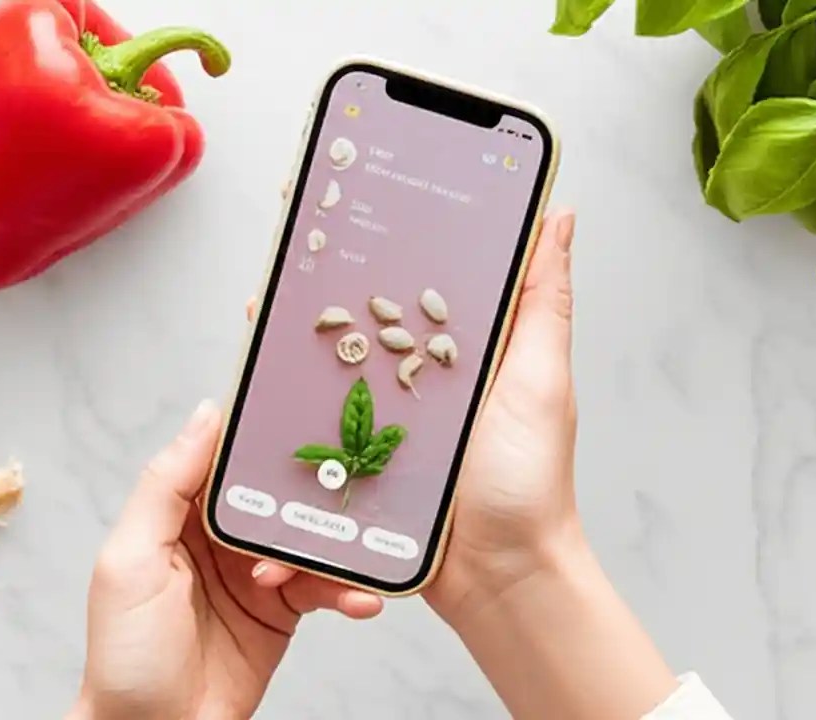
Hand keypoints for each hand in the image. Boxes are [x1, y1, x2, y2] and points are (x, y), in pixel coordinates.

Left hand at [71, 401, 382, 719]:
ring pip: (308, 539)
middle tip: (349, 484)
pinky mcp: (283, 610)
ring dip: (333, 548)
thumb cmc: (126, 659)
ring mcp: (254, 573)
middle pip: (277, 495)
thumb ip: (164, 486)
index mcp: (177, 516)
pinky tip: (361, 597)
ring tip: (350, 562)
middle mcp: (218, 538)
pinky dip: (347, 590)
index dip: (260, 437)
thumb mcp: (131, 561)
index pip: (225, 459)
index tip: (301, 414)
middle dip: (312, 492)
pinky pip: (324, 586)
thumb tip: (203, 417)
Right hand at [241, 209, 579, 623]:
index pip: (417, 279)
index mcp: (460, 351)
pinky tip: (256, 396)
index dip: (387, 239)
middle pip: (360, 320)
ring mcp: (383, 424)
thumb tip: (559, 215)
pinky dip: (284, 416)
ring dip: (290, 346)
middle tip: (287, 249)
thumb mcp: (541, 378)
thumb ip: (542, 300)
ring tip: (258, 313)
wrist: (499, 579)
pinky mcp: (356, 467)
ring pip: (326, 373)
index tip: (351, 194)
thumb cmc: (529, 483)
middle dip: (321, 284)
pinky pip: (313, 434)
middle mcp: (418, 381)